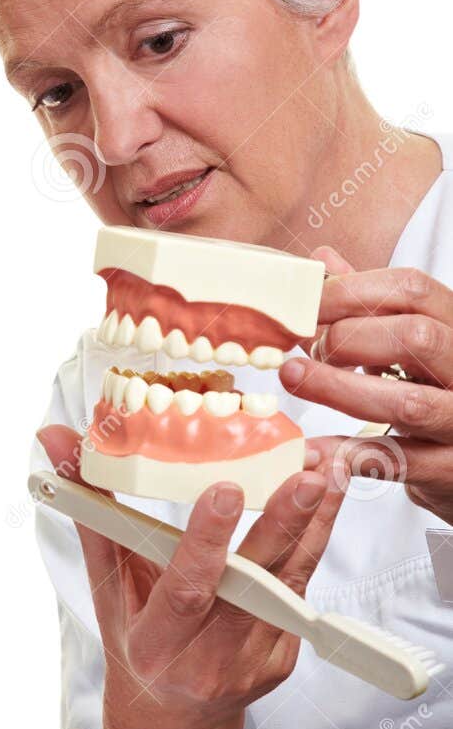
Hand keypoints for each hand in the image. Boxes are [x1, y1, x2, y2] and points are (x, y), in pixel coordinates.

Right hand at [37, 426, 343, 728]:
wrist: (173, 713)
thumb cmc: (134, 637)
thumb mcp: (105, 582)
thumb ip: (90, 509)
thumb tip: (53, 437)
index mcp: (155, 643)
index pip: (185, 590)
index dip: (206, 542)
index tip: (226, 491)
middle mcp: (209, 659)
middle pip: (253, 587)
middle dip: (283, 527)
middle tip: (305, 477)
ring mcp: (253, 661)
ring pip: (291, 583)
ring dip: (315, 522)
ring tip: (328, 468)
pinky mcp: (284, 657)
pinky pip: (302, 591)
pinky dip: (316, 540)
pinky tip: (327, 499)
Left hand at [281, 247, 452, 525]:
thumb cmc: (430, 391)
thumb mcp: (407, 342)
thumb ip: (369, 304)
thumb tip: (322, 260)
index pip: (413, 289)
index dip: (351, 291)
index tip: (303, 304)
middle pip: (416, 336)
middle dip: (349, 337)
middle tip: (303, 347)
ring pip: (407, 401)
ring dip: (340, 388)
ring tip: (292, 377)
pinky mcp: (450, 467)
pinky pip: (396, 459)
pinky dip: (347, 452)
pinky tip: (308, 449)